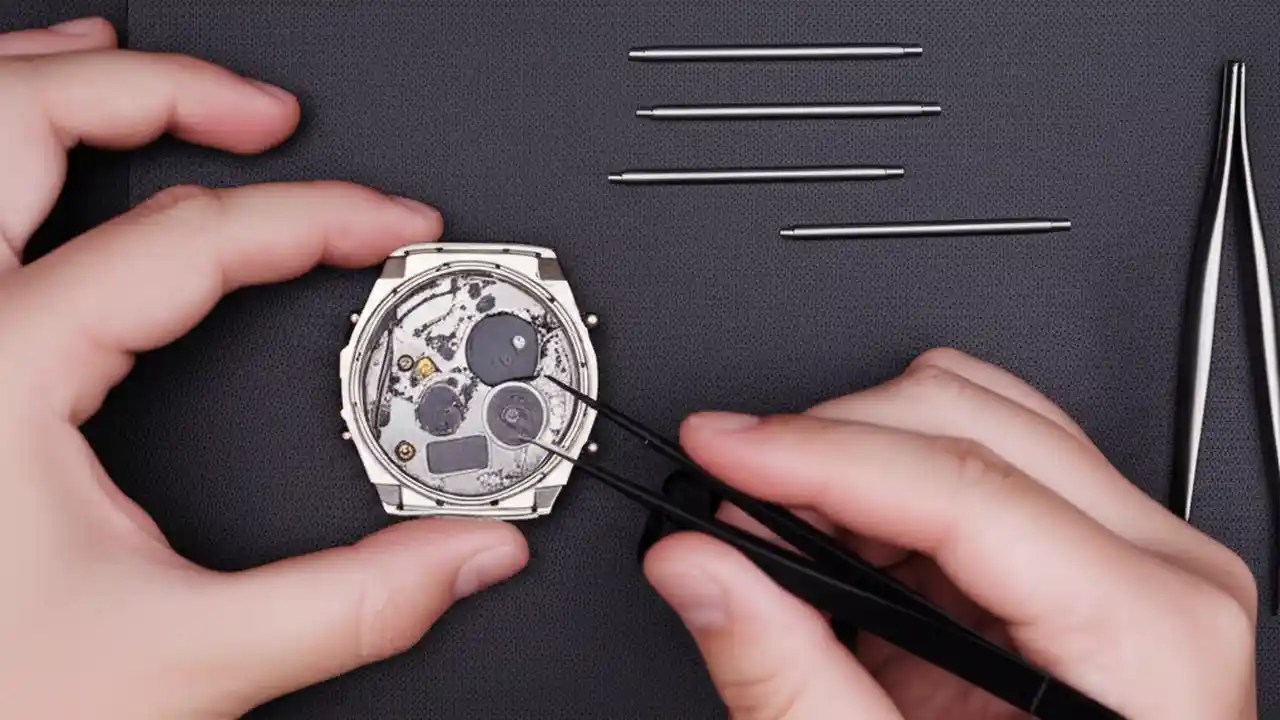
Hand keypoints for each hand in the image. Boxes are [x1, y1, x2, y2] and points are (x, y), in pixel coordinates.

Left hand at [0, 18, 527, 717]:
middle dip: (166, 92)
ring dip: (52, 87)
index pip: (188, 242)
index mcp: (4, 373)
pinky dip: (0, 151)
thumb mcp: (189, 661)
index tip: (388, 226)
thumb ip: (349, 604)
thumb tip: (468, 557)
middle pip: (29, 124)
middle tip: (267, 116)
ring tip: (126, 64)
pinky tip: (31, 160)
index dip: (315, 218)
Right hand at [646, 348, 1257, 718]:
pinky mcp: (1098, 541)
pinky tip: (850, 540)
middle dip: (823, 448)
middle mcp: (1161, 569)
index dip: (818, 457)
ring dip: (853, 456)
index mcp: (1143, 633)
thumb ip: (788, 677)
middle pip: (963, 415)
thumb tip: (702, 567)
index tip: (723, 451)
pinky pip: (984, 445)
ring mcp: (1137, 545)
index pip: (960, 486)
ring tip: (788, 531)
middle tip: (733, 503)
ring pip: (971, 408)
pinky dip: (888, 478)